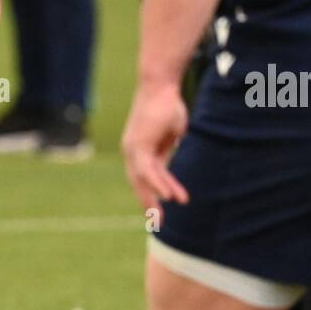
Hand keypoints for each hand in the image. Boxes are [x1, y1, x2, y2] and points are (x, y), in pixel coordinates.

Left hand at [121, 82, 189, 211]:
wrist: (161, 86)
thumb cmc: (168, 105)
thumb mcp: (172, 133)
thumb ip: (170, 148)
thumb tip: (178, 153)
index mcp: (140, 149)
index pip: (145, 178)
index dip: (153, 193)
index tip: (163, 208)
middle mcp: (132, 151)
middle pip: (138, 184)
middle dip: (148, 203)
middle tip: (157, 223)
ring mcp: (133, 149)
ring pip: (143, 181)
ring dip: (156, 198)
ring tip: (164, 217)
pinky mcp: (138, 145)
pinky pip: (148, 171)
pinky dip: (158, 184)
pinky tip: (168, 196)